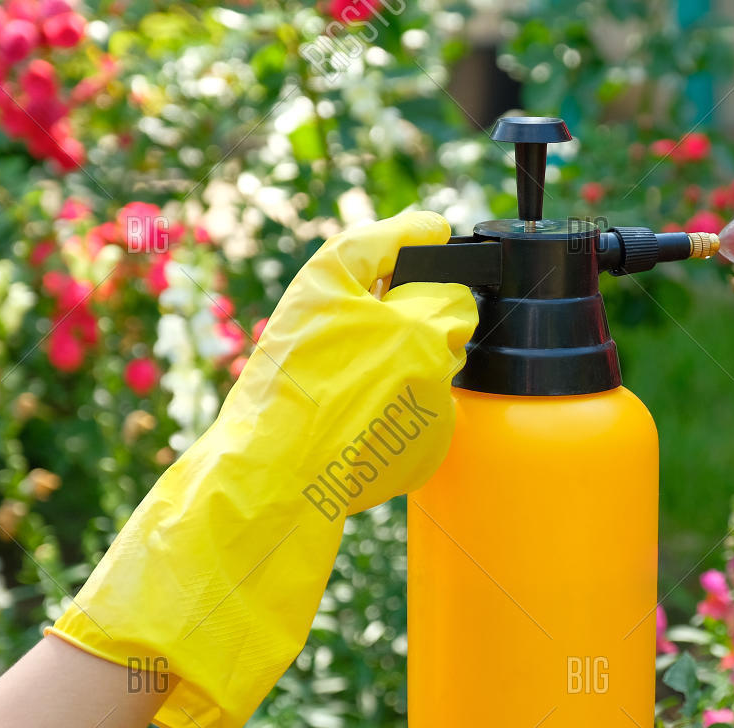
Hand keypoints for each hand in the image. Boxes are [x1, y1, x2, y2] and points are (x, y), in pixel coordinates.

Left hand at [48, 210, 476, 727]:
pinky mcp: (314, 411)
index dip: (428, 237)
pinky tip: (400, 437)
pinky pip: (369, 400)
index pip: (392, 237)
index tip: (450, 237)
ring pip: (385, 352)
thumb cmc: (343, 400)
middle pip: (391, 296)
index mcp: (333, 274)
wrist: (277, 485)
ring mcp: (313, 364)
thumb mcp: (418, 339)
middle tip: (456, 334)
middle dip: (429, 316)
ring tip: (426, 395)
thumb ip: (446, 311)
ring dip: (415, 369)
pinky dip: (394, 412)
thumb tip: (452, 306)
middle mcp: (316, 312)